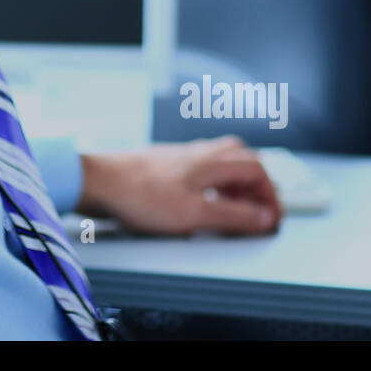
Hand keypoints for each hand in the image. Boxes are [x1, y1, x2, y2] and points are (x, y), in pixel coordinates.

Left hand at [76, 135, 281, 235]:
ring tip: (234, 208)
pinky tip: (201, 200)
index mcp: (210, 162)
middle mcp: (197, 152)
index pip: (257, 168)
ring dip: (235, 182)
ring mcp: (179, 156)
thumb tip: (264, 217)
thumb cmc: (139, 194)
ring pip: (220, 160)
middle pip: (242, 159)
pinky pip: (199, 167)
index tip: (272, 217)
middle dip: (257, 184)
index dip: (271, 194)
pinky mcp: (163, 163)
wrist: (98, 181)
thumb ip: (233, 216)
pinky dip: (212, 183)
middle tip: (259, 209)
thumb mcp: (194, 214)